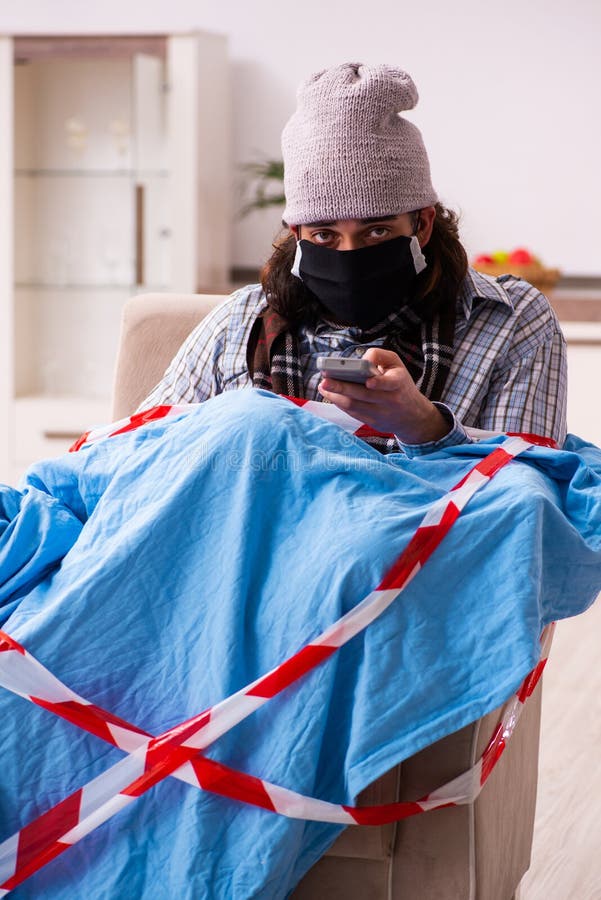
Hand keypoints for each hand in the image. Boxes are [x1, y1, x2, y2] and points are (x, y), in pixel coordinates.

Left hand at [317, 348, 450, 443]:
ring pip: (355, 406)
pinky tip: (330, 395)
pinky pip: (353, 413)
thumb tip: (362, 359)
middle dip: (343, 388)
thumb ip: (380, 355)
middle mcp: (391, 400)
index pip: (390, 383)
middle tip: (325, 380)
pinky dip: (340, 404)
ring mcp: (382, 413)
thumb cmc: (400, 384)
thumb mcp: (397, 365)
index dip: (379, 383)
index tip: (367, 381)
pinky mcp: (373, 422)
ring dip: (336, 397)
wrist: (413, 415)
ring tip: (323, 386)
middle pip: (364, 395)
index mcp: (399, 383)